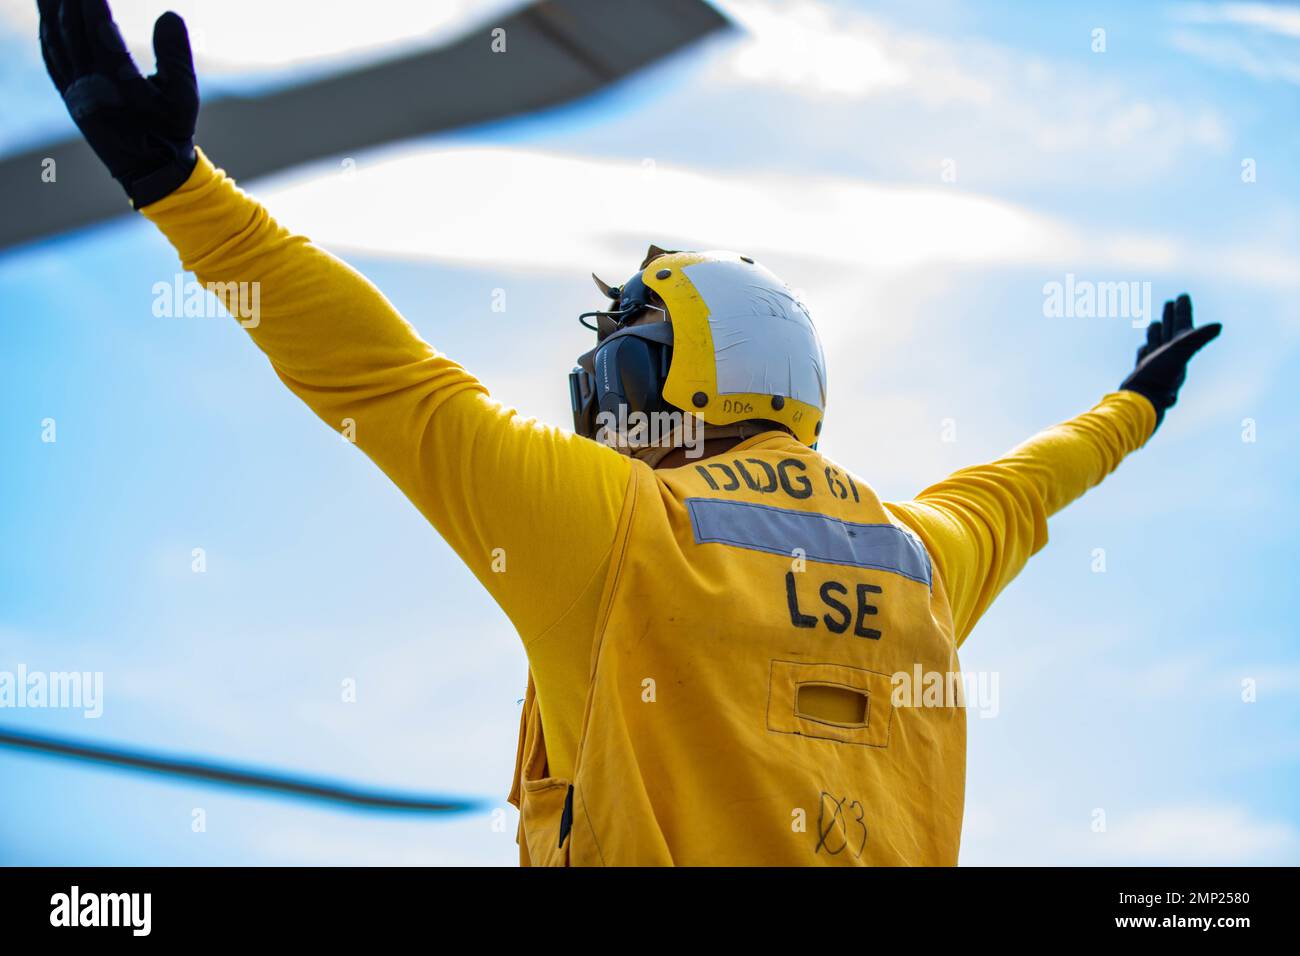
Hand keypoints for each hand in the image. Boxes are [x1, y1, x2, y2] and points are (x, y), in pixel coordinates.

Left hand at [38, 0, 198, 206]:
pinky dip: (47, 33)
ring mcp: (75, 91)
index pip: (98, 27)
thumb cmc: (171, 132)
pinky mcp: (71, 99)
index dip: (93, 0)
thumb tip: (169, 14)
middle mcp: (89, 84)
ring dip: (50, 9)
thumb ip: (177, 56)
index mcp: (116, 81)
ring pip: (55, 40)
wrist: (151, 172)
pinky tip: (47, 17)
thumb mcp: (185, 97)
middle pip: (70, 27)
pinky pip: (51, 59)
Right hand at [1120, 294, 1219, 431]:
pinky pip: (1145, 358)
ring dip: (1158, 332)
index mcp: (1180, 350)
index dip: (1183, 310)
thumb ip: (1196, 339)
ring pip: (1158, 344)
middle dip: (1172, 317)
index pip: (1183, 325)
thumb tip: (1219, 326)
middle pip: (1172, 332)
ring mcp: (1157, 367)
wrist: (1140, 403)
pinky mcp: (1144, 375)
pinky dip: (1146, 349)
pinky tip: (1144, 348)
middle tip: (1171, 302)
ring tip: (1156, 323)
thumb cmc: (1158, 379)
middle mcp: (1170, 358)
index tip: (1182, 296)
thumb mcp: (1178, 354)